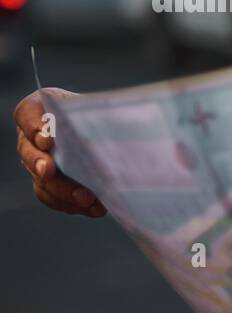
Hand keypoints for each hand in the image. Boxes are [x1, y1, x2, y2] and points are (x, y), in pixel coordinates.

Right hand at [13, 90, 104, 217]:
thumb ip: (98, 111)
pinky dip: (74, 204)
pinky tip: (95, 207)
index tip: (46, 139)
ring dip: (63, 191)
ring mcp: (38, 164)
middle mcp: (31, 140)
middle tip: (50, 170)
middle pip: (29, 153)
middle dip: (40, 164)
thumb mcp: (94, 105)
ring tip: (86, 198)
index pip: (28, 114)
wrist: (98, 129)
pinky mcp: (50, 185)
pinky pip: (55, 198)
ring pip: (42, 181)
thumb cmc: (93, 112)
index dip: (34, 127)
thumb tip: (121, 122)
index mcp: (38, 110)